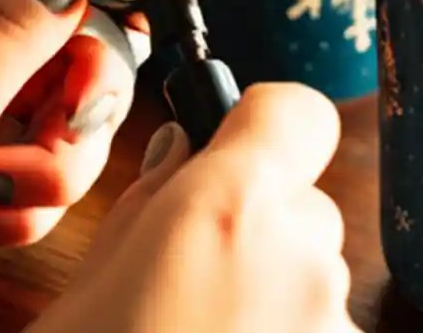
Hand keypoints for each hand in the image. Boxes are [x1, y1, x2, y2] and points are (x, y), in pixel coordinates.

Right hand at [27, 83, 359, 332]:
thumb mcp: (90, 278)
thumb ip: (154, 196)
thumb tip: (188, 147)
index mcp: (231, 207)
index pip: (295, 111)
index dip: (265, 120)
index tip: (234, 140)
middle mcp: (302, 254)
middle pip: (304, 203)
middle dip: (261, 223)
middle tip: (194, 273)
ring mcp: (333, 320)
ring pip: (315, 273)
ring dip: (276, 289)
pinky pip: (323, 327)